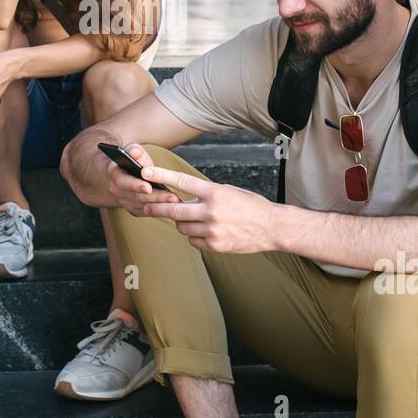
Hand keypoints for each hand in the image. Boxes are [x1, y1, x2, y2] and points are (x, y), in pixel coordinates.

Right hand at [104, 142, 183, 215]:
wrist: (120, 175)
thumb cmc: (129, 161)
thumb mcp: (131, 151)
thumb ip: (134, 151)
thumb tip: (135, 152)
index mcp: (115, 175)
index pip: (124, 182)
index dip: (136, 185)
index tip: (148, 187)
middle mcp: (117, 191)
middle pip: (137, 197)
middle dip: (155, 197)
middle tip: (172, 197)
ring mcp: (125, 202)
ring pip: (144, 207)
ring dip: (160, 206)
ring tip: (176, 202)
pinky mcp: (134, 209)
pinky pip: (147, 212)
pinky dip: (160, 211)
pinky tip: (173, 207)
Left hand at [137, 163, 278, 253]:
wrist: (271, 227)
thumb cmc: (250, 206)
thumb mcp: (229, 191)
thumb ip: (206, 194)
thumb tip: (183, 199)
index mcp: (215, 192)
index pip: (182, 181)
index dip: (162, 176)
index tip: (146, 172)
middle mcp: (212, 211)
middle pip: (174, 211)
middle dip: (157, 209)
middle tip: (146, 208)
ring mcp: (213, 230)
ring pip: (183, 228)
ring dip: (182, 224)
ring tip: (195, 219)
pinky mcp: (215, 245)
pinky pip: (193, 241)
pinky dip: (194, 236)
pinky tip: (206, 232)